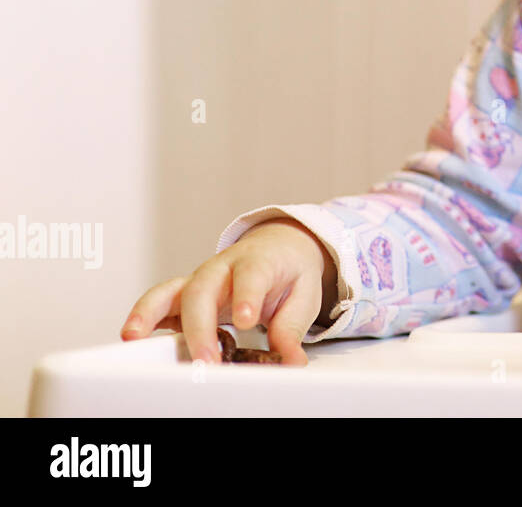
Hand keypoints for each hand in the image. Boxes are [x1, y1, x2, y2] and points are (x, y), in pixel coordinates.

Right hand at [119, 218, 335, 365]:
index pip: (251, 275)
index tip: (247, 320)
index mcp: (258, 262)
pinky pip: (159, 301)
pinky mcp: (184, 294)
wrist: (279, 247)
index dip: (247, 296)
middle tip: (206, 360)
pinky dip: (143, 317)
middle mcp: (223, 268)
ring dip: (151, 314)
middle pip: (204, 289)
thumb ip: (292, 328)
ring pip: (171, 290)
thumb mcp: (303, 295)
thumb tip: (291, 361)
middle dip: (200, 327)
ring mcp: (200, 279)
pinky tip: (132, 335)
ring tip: (135, 338)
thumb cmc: (287, 270)